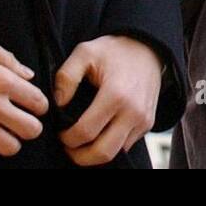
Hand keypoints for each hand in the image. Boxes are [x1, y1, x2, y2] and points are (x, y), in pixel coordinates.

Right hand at [0, 32, 48, 161]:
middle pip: (31, 130)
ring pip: (9, 148)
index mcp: (3, 80)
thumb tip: (28, 76)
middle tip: (22, 120)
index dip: (40, 105)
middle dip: (31, 126)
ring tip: (4, 130)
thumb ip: (9, 60)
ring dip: (11, 140)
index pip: (39, 103)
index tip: (33, 104)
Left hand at [56, 34, 162, 165]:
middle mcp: (133, 112)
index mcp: (115, 94)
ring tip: (82, 142)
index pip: (85, 132)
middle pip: (103, 153)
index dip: (67, 138)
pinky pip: (126, 146)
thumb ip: (66, 76)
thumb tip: (57, 104)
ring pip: (115, 154)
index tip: (60, 132)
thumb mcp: (86, 52)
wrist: (148, 48)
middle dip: (80, 157)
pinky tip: (99, 133)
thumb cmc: (115, 51)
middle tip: (68, 147)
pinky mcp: (148, 124)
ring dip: (95, 154)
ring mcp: (143, 120)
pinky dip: (110, 146)